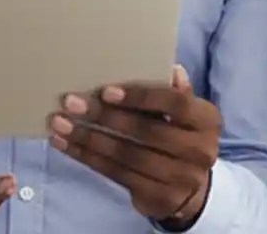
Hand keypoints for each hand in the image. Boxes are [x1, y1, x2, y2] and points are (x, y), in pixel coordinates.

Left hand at [48, 65, 219, 226]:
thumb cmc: (178, 135)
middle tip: (71, 103)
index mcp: (207, 121)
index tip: (106, 91)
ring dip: (89, 139)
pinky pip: (117, 175)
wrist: (191, 187)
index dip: (141, 97)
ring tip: (60, 124)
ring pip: (127, 157)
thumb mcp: (182, 112)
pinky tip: (65, 144)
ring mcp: (182, 179)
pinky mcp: (160, 199)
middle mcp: (200, 152)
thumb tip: (170, 68)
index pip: (175, 104)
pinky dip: (87, 158)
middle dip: (105, 117)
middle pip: (146, 132)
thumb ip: (174, 92)